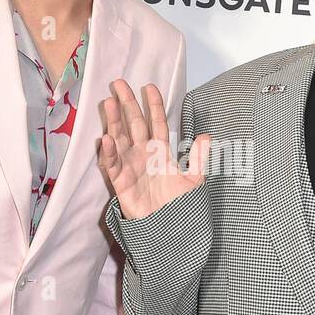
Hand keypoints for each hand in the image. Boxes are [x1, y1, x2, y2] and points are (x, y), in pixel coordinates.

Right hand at [98, 78, 209, 219]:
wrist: (168, 231)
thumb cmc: (178, 206)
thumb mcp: (194, 181)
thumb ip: (199, 158)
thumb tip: (207, 135)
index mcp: (160, 152)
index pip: (156, 123)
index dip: (154, 106)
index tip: (150, 87)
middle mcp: (143, 155)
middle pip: (133, 124)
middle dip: (127, 104)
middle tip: (118, 83)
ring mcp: (130, 167)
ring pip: (119, 139)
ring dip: (113, 122)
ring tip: (108, 103)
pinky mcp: (120, 183)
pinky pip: (112, 165)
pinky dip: (108, 153)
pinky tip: (106, 139)